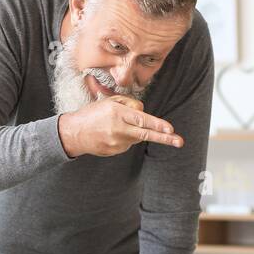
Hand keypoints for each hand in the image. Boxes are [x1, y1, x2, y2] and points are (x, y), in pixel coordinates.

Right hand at [58, 95, 183, 157]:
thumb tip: (145, 113)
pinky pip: (128, 144)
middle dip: (164, 138)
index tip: (170, 129)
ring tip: (116, 127)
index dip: (158, 125)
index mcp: (117, 114)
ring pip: (137, 137)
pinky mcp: (115, 151)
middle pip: (146, 134)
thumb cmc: (93, 114)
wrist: (74, 133)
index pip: (142, 119)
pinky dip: (125, 138)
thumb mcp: (110, 102)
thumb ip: (130, 104)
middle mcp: (118, 129)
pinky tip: (112, 134)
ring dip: (135, 132)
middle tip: (179, 141)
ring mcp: (116, 142)